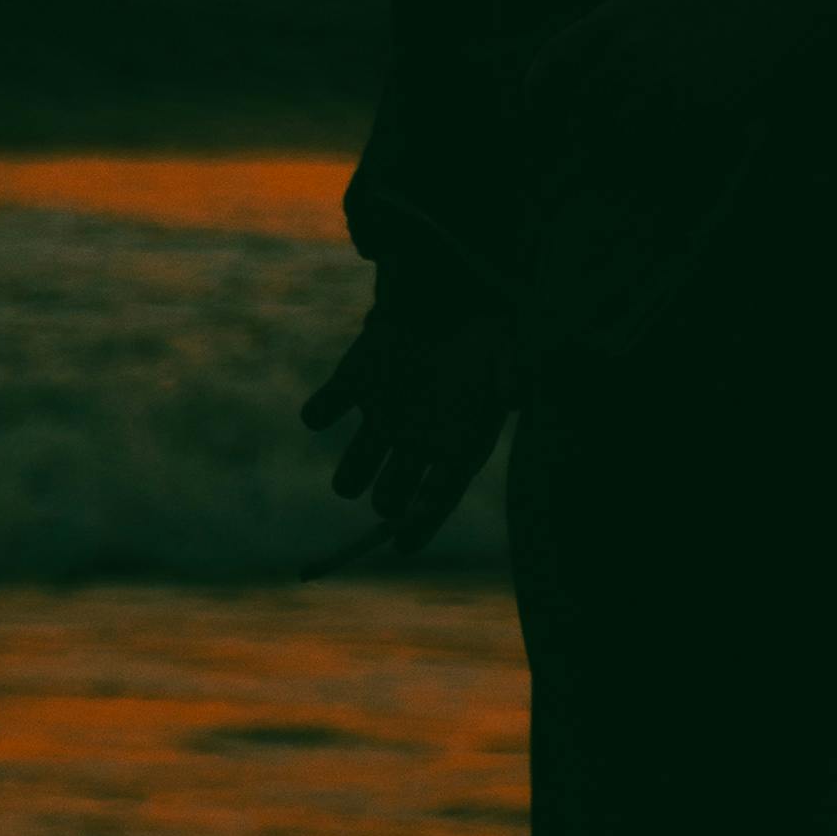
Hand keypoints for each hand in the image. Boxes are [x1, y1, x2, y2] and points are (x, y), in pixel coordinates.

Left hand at [300, 280, 515, 557]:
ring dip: (351, 472)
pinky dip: (319, 411)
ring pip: (350, 475)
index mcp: (455, 450)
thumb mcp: (510, 350)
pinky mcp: (351, 385)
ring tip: (365, 455)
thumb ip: (515, 371)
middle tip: (389, 492)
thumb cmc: (488, 334)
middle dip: (387, 497)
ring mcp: (378, 422)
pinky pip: (321, 413)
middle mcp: (413, 447)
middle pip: (388, 497)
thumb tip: (517, 391)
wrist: (453, 292)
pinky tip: (327, 408)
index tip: (401, 543)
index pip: (437, 502)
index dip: (420, 525)